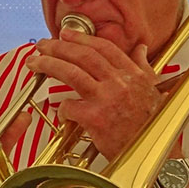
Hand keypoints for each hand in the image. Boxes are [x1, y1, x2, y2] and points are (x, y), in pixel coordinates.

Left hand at [25, 27, 163, 160]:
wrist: (153, 153)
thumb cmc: (151, 126)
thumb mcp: (153, 91)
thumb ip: (143, 67)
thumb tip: (140, 48)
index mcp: (133, 74)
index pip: (104, 48)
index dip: (82, 38)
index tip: (66, 34)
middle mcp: (120, 82)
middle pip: (83, 55)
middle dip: (59, 47)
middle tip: (42, 45)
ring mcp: (107, 99)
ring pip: (72, 73)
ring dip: (49, 65)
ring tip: (35, 63)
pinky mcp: (96, 119)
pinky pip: (70, 107)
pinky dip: (62, 109)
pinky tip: (61, 112)